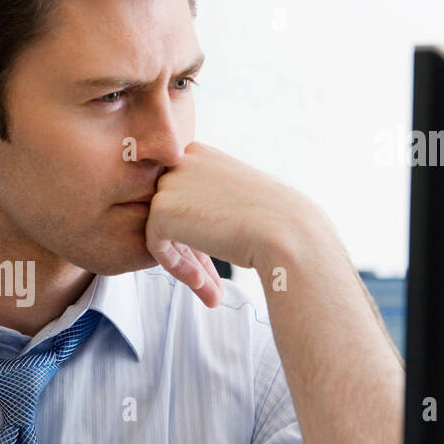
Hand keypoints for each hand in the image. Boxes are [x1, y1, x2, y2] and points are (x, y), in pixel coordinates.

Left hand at [145, 141, 309, 304]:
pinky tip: (202, 282)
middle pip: (171, 214)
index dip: (195, 233)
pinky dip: (177, 267)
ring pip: (162, 231)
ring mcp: (169, 182)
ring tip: (210, 289)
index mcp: (199, 153)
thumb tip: (184, 219)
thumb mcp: (234, 197)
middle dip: (189, 250)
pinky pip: (156, 246)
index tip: (214, 258)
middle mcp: (181, 161)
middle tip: (208, 280)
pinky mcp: (161, 210)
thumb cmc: (271, 220)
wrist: (286, 232)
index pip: (182, 197)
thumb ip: (204, 200)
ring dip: (185, 263)